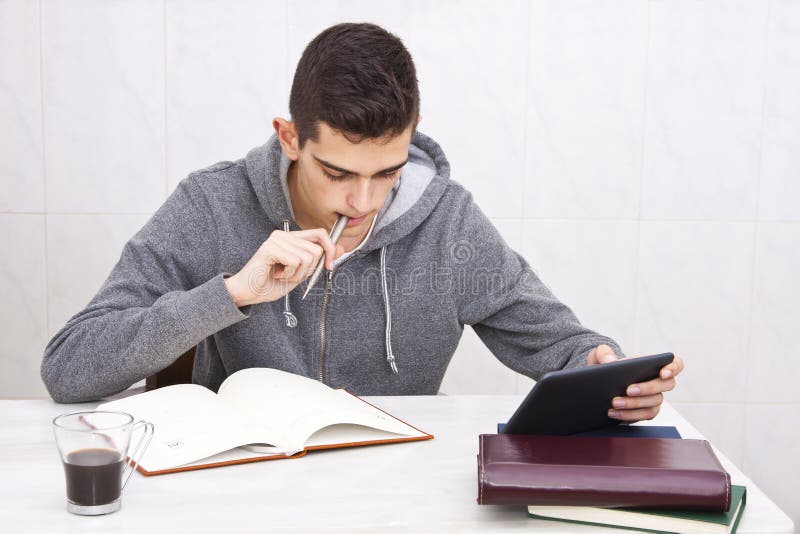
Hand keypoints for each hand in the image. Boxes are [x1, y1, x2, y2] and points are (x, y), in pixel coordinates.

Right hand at [224, 228, 344, 305]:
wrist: (249, 293)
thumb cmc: (271, 283)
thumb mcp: (302, 273)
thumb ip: (318, 261)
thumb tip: (340, 249)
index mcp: (292, 238)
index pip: (320, 233)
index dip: (330, 249)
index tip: (329, 266)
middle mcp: (284, 235)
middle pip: (316, 249)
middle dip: (309, 269)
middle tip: (292, 275)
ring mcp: (276, 240)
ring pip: (307, 257)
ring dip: (298, 274)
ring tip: (282, 275)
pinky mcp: (269, 249)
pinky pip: (295, 262)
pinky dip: (289, 274)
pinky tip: (276, 274)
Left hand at [586, 344, 684, 422]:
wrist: (599, 383)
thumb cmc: (605, 366)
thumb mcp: (600, 355)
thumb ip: (604, 353)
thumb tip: (610, 362)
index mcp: (651, 364)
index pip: (675, 364)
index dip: (673, 368)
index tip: (663, 373)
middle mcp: (657, 381)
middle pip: (666, 385)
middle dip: (647, 388)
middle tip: (628, 390)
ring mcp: (653, 398)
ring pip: (654, 403)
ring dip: (634, 404)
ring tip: (615, 402)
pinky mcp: (644, 411)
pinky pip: (643, 416)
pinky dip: (628, 415)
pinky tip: (613, 413)